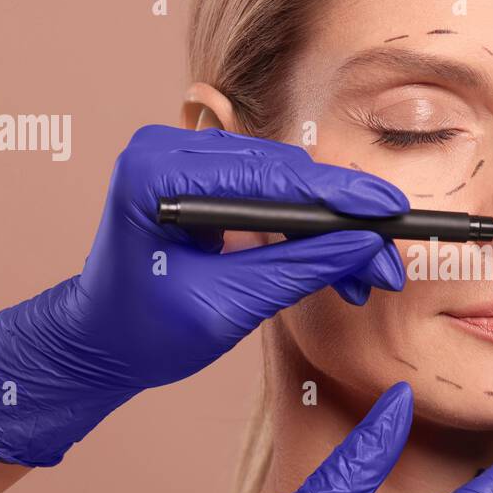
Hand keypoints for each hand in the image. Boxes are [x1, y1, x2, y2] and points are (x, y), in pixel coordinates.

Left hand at [0, 124, 408, 466]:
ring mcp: (183, 158)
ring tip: (367, 271)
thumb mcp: (230, 306)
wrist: (101, 343)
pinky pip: (270, 190)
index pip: (268, 176)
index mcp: (155, 173)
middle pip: (282, 172)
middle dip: (342, 218)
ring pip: (285, 181)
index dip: (338, 196)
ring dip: (330, 225)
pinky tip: (339, 257)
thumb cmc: (144, 332)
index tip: (390, 210)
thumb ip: (300, 269)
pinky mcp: (201, 175)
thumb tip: (367, 248)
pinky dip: (306, 225)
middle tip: (387, 258)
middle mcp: (166, 149)